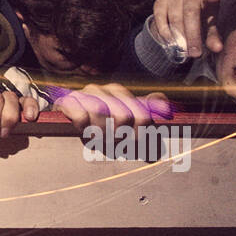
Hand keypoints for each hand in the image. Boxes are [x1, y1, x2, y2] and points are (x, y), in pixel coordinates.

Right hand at [52, 84, 172, 133]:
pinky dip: (85, 128)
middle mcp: (102, 89)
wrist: (67, 120)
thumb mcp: (125, 120)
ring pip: (102, 115)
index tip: (135, 146)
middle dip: (120, 136)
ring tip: (99, 140)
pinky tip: (83, 131)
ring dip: (102, 134)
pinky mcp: (67, 102)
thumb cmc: (100, 125)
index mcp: (119, 91)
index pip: (141, 115)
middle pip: (123, 116)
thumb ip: (147, 113)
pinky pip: (81, 116)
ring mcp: (83, 94)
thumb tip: (167, 109)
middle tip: (114, 145)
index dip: (141, 136)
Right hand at [151, 0, 222, 59]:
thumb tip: (217, 48)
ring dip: (179, 37)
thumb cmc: (201, 22)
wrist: (181, 18)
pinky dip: (165, 31)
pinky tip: (170, 41)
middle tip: (195, 53)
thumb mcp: (209, 29)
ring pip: (175, 17)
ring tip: (184, 50)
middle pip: (191, 12)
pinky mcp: (161, 1)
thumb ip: (213, 38)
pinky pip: (160, 17)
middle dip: (193, 35)